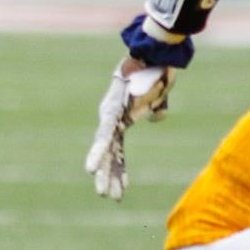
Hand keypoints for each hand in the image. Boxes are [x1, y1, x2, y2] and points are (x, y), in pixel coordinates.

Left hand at [86, 56, 176, 200]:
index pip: (117, 151)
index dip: (119, 171)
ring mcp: (110, 113)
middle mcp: (111, 118)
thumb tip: (158, 118)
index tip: (121, 191)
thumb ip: (156, 109)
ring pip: (103, 147)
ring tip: (98, 188)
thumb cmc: (156, 72)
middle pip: (107, 152)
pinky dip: (98, 152)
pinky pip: (105, 135)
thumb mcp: (159, 98)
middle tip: (106, 196)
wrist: (156, 54)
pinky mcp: (113, 110)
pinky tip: (91, 168)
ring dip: (102, 168)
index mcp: (121, 118)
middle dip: (108, 175)